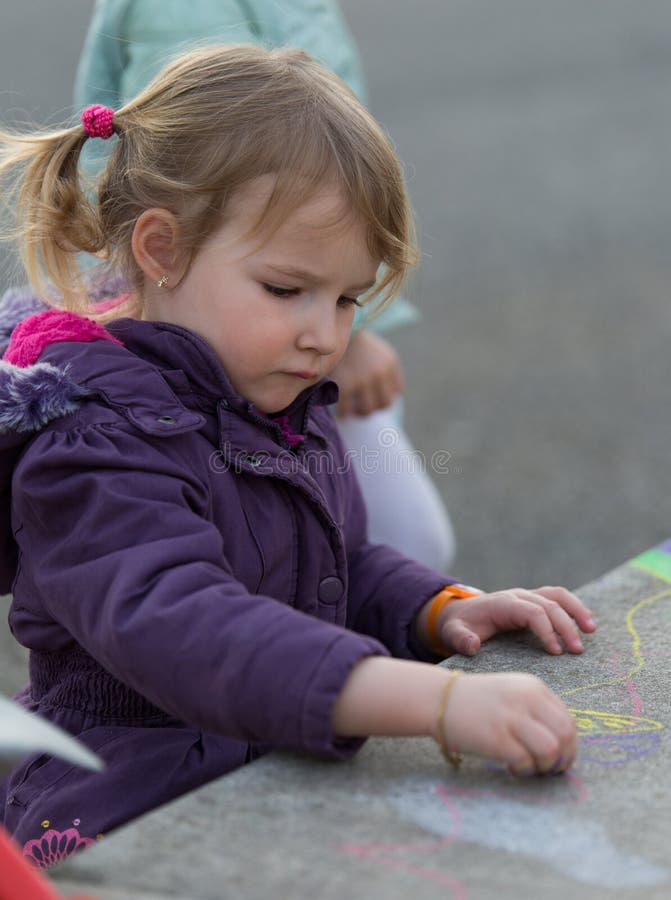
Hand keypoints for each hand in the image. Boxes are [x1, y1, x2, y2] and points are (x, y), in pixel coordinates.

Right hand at [332, 330, 403, 417]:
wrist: (330, 329)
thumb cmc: (352, 341)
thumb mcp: (376, 349)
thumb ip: (386, 368)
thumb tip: (393, 394)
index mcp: (389, 362)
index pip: (397, 390)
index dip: (386, 395)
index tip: (375, 395)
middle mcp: (379, 372)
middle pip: (384, 404)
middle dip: (375, 407)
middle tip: (364, 406)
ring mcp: (362, 380)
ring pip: (367, 410)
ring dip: (360, 413)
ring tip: (352, 410)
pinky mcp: (345, 385)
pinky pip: (346, 410)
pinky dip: (342, 414)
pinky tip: (339, 412)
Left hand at [431, 586, 595, 656]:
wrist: (459, 613)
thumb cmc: (459, 626)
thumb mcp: (453, 633)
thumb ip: (460, 640)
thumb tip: (473, 645)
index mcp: (503, 603)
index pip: (532, 612)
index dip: (546, 630)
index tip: (555, 652)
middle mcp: (518, 595)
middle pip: (549, 605)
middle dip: (566, 626)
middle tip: (577, 650)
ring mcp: (527, 596)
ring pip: (558, 595)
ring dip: (576, 610)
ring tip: (591, 630)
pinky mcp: (533, 600)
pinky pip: (557, 598)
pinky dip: (573, 607)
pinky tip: (587, 622)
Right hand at [438, 672, 576, 774]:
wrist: (438, 699)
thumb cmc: (476, 701)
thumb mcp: (512, 693)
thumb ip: (537, 710)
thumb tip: (562, 743)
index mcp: (533, 687)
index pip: (568, 720)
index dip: (569, 745)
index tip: (559, 757)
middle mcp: (526, 699)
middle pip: (565, 735)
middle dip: (563, 758)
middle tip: (550, 769)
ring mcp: (510, 717)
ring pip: (550, 749)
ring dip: (545, 766)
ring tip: (529, 768)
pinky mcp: (495, 737)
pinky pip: (525, 761)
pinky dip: (523, 771)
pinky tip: (511, 768)